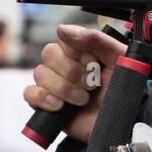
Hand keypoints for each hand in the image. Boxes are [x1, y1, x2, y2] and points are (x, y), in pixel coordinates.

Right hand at [23, 24, 124, 142]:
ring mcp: (54, 83)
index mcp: (81, 51)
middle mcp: (65, 64)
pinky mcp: (46, 103)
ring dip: (64, 88)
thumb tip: (62, 28)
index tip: (93, 64)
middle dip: (72, 72)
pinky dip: (43, 98)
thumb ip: (96, 39)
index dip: (77, 52)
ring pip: (40, 73)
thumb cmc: (121, 91)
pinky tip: (60, 106)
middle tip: (91, 85)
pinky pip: (30, 93)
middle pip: (49, 54)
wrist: (121, 122)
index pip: (64, 38)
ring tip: (83, 100)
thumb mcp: (119, 59)